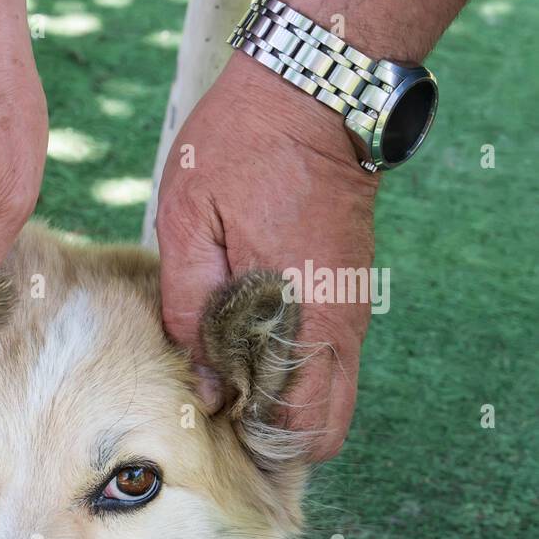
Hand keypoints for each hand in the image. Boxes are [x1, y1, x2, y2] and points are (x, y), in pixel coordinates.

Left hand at [155, 52, 379, 460]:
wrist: (310, 94)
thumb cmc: (237, 153)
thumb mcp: (189, 227)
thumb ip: (193, 311)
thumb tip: (205, 386)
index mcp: (302, 316)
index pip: (301, 426)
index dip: (254, 444)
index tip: (210, 427)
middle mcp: (338, 324)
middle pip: (325, 425)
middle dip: (274, 438)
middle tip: (220, 417)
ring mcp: (349, 310)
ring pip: (329, 395)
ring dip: (283, 405)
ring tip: (224, 385)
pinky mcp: (346, 292)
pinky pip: (328, 360)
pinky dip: (293, 372)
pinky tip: (243, 350)